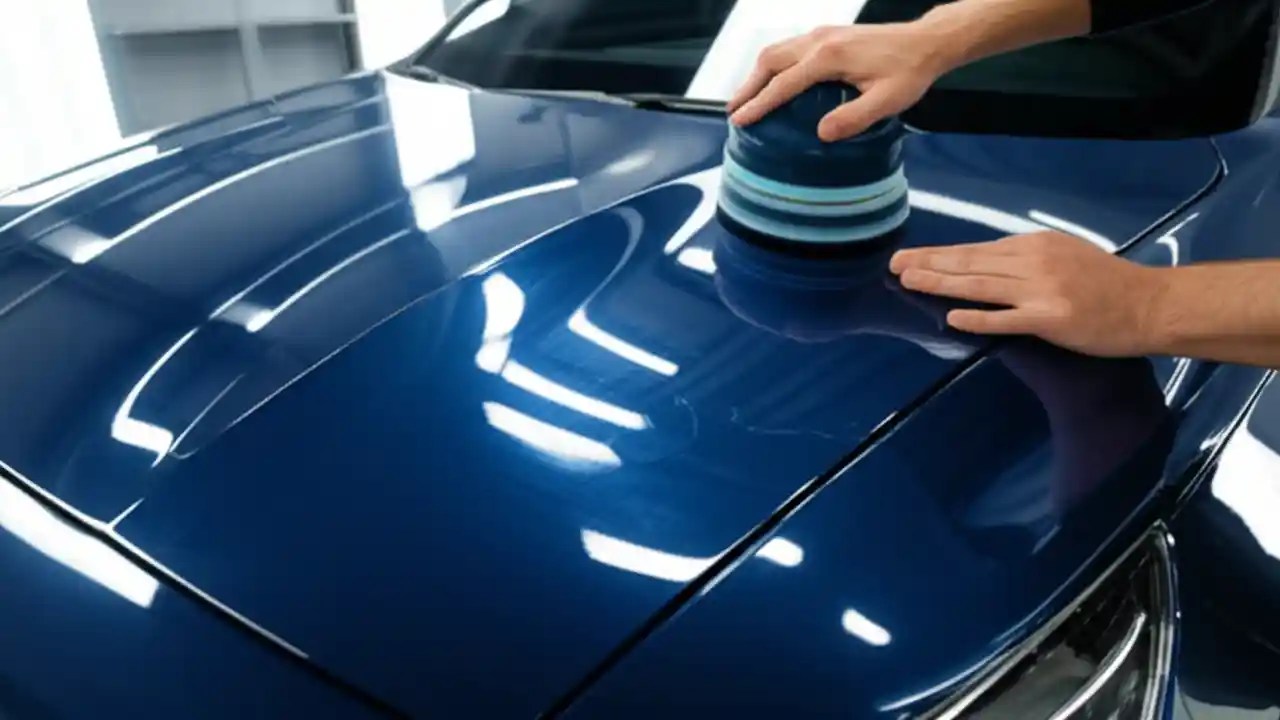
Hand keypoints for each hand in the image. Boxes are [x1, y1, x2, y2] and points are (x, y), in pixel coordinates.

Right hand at [727, 23, 951, 141]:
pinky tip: (773, 82)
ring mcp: (822, 33)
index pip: (784, 83)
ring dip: (757, 74)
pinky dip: (773, 66)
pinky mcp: (828, 34)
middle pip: (770, 61)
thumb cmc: (909, 72)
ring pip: (776, 51)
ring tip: (746, 99)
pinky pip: (789, 48)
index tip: (740, 121)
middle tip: (734, 112)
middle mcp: (819, 40)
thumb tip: (821, 134)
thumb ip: (854, 118)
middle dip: (748, 86)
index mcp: (829, 57)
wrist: (926, 42)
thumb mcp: (887, 101)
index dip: (760, 104)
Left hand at [889, 232, 1167, 357]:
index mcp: (1034, 244)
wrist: (1150, 304)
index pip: (977, 249)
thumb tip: (985, 264)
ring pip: (980, 285)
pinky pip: (1006, 319)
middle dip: (930, 263)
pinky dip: (978, 317)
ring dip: (941, 283)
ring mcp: (1041, 290)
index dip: (941, 253)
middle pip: (971, 263)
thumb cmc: (1108, 283)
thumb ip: (1027, 259)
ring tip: (909, 281)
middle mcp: (1033, 261)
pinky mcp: (1050, 318)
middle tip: (895, 265)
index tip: (911, 256)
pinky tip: (952, 317)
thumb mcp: (1065, 255)